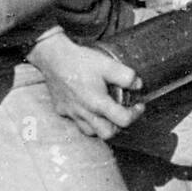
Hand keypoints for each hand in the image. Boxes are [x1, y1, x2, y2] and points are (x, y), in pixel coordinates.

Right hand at [28, 32, 144, 138]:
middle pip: (107, 134)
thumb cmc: (79, 61)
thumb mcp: (108, 64)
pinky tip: (88, 106)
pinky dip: (85, 118)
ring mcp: (71, 113)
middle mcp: (84, 113)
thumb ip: (126, 76)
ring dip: (102, 126)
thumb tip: (138, 85)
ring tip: (108, 112)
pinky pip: (76, 121)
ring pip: (90, 131)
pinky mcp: (61, 109)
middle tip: (124, 112)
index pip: (123, 121)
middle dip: (119, 126)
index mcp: (97, 103)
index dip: (136, 114)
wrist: (52, 57)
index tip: (139, 105)